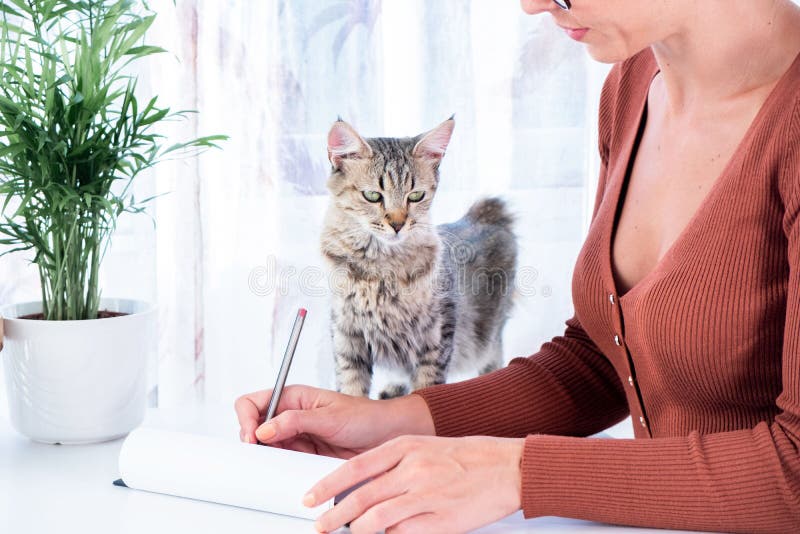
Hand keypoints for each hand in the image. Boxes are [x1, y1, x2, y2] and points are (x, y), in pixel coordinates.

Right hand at [234, 385, 434, 458]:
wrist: (388, 437)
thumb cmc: (365, 417)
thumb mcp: (329, 417)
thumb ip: (295, 421)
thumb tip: (264, 429)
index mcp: (293, 397)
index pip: (253, 403)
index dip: (246, 419)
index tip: (252, 436)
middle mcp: (291, 416)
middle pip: (254, 428)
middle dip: (252, 441)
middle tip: (259, 454)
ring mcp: (297, 437)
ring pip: (266, 448)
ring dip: (266, 457)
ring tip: (276, 464)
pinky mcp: (304, 456)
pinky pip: (283, 463)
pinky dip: (280, 469)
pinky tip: (286, 472)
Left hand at [305, 435, 523, 532]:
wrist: (508, 467)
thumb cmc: (469, 456)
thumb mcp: (425, 448)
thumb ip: (394, 465)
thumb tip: (363, 485)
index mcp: (406, 447)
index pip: (355, 467)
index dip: (328, 484)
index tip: (311, 496)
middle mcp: (413, 470)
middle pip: (361, 497)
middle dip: (334, 514)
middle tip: (319, 524)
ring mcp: (426, 497)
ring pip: (377, 520)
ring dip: (356, 531)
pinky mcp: (440, 521)